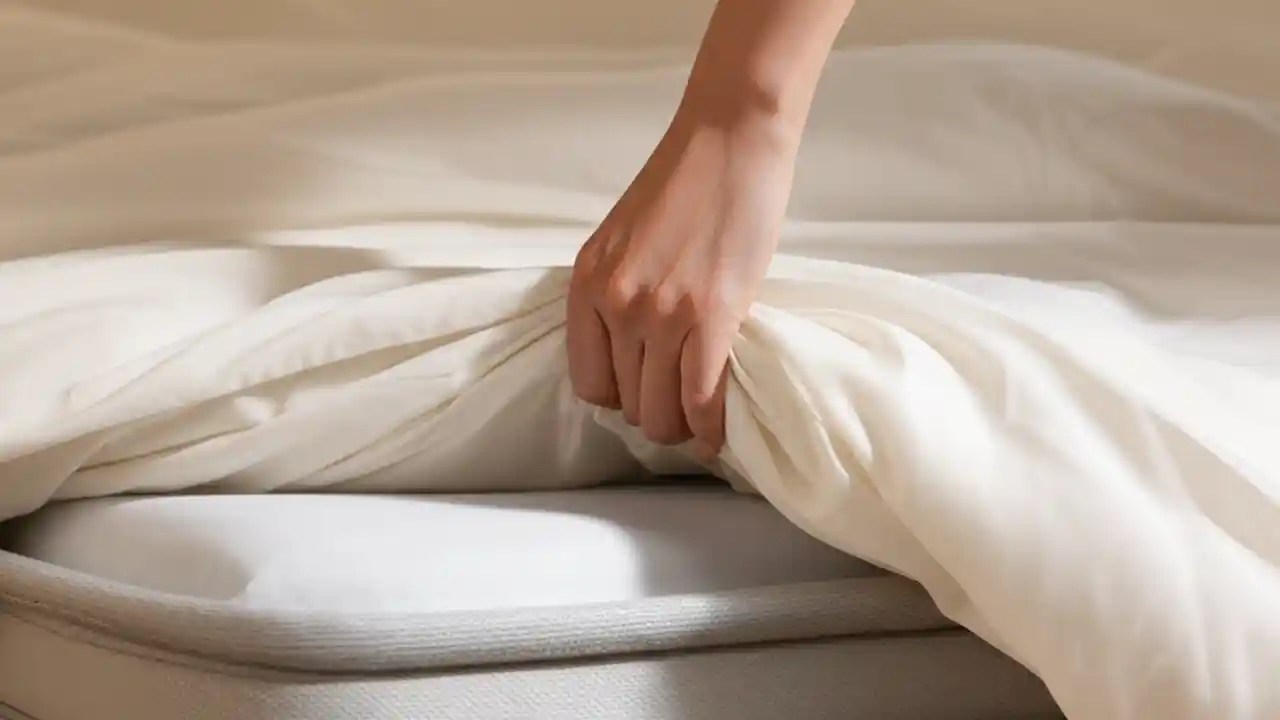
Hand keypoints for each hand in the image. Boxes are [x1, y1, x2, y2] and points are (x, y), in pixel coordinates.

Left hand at [567, 105, 799, 458]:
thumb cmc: (683, 184)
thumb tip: (635, 351)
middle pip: (629, 404)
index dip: (619, 398)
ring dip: (683, 427)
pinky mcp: (712, 316)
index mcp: (586, 285)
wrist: (729, 140)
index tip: (644, 394)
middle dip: (655, 415)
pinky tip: (720, 429)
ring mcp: (662, 313)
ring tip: (700, 422)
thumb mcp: (622, 241)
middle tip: (681, 409)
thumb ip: (618, 293)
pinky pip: (703, 399)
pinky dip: (712, 425)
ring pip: (663, 411)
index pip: (588, 382)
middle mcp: (616, 304)